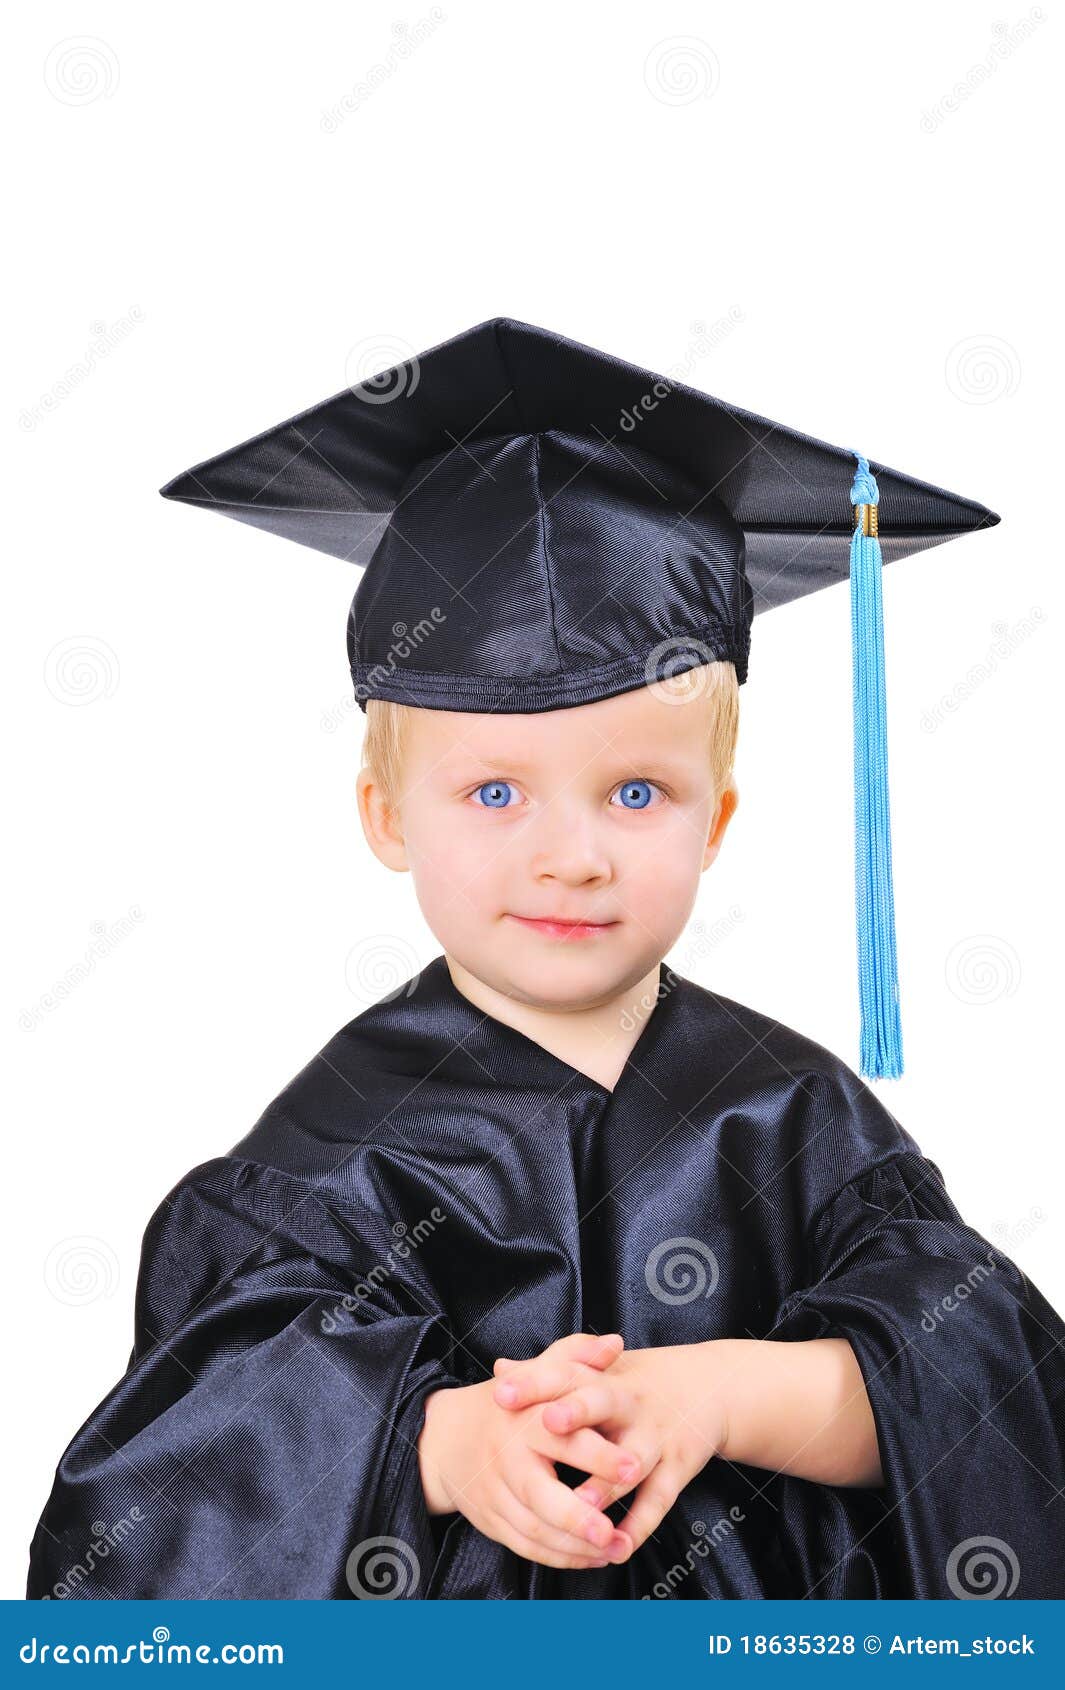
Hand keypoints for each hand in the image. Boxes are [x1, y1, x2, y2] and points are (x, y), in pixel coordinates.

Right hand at [418, 1332, 640, 1569]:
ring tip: (615, 1549)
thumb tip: (616, 1343)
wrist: (443, 1437)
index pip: (563, 1438)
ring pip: (536, 1530)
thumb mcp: (539, 1371)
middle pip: (541, 1496)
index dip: (597, 1455)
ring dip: (576, 1547)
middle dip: (578, 1517)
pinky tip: (591, 1558)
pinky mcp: (491, 1521)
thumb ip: (578, 1355)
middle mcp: (508, 1460)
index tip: (633, 1468)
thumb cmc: (508, 1401)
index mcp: (524, 1420)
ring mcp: (496, 1495)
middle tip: (612, 1532)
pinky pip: (527, 1547)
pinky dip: (559, 1557)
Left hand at [492, 1342, 728, 1557]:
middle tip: (548, 1422)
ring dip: (606, 1484)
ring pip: (630, 1462)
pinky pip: (658, 1499)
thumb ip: (550, 1373)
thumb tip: (498, 1371)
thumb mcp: (599, 1370)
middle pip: (602, 1402)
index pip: (564, 1372)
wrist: (711, 1388)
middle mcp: (630, 1403)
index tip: (501, 1392)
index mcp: (603, 1377)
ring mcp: (656, 1436)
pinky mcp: (678, 1467)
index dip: (533, 1382)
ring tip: (581, 1507)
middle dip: (577, 1411)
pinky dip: (640, 1525)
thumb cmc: (638, 1382)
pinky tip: (618, 1546)